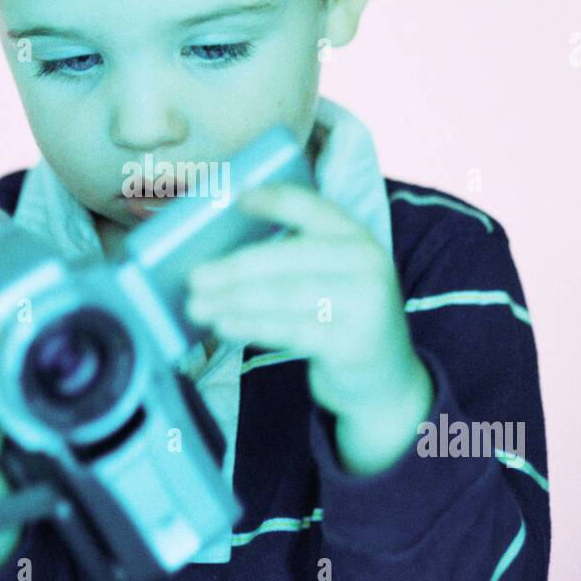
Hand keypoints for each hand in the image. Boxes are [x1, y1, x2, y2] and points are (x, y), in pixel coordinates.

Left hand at [185, 183, 430, 431]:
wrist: (386, 380)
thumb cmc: (341, 320)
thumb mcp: (333, 277)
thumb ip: (295, 258)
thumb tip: (219, 254)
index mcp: (356, 237)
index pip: (312, 207)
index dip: (274, 201)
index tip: (236, 200)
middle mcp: (366, 263)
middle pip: (291, 257)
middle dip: (236, 267)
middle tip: (193, 277)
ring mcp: (365, 304)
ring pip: (287, 295)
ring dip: (235, 300)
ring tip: (197, 305)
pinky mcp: (353, 343)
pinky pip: (292, 330)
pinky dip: (253, 326)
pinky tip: (224, 326)